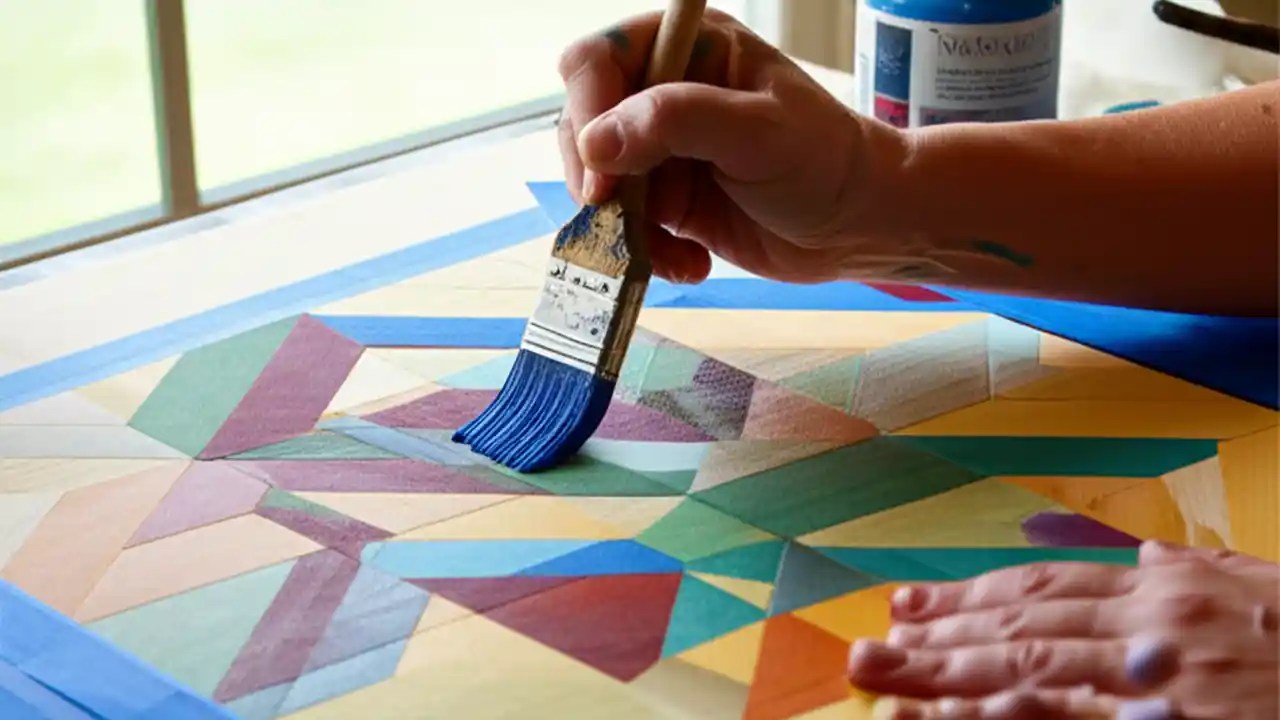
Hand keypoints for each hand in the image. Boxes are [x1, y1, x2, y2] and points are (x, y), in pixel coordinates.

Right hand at [556, 10, 909, 284]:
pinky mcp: (668, 202)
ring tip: (668, 254)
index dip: (587, 111)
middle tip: (619, 220)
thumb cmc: (824, 161)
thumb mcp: (757, 131)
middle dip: (597, 179)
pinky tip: (690, 265)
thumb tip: (595, 140)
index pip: (598, 62)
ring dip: (621, 226)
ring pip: (597, 183)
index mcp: (688, 49)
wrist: (861, 225)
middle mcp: (665, 93)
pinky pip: (625, 226)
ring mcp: (662, 151)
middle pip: (582, 125)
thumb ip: (676, 121)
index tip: (603, 171)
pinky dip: (646, 253)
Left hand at [848, 541, 1279, 718]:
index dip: (970, 596)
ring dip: (950, 683)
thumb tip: (1151, 558)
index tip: (910, 603)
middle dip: (936, 639)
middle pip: (1020, 631)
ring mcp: (1162, 691)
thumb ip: (1203, 574)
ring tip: (883, 682)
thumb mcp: (1270, 590)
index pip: (1045, 588)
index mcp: (1171, 593)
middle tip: (867, 649)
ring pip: (1033, 680)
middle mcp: (1153, 633)